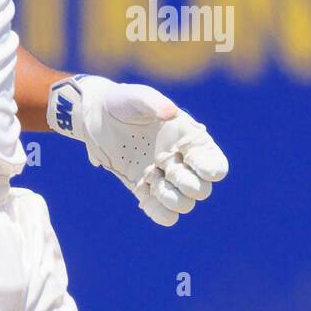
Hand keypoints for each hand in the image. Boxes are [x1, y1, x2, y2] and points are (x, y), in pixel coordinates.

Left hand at [47, 74, 228, 225]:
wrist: (95, 116)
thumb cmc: (122, 101)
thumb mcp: (137, 96)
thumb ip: (153, 102)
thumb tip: (171, 113)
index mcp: (188, 139)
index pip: (215, 164)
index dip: (211, 170)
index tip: (189, 160)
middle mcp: (180, 161)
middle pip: (201, 189)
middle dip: (189, 185)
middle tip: (168, 168)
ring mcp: (162, 177)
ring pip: (184, 204)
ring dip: (173, 200)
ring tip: (154, 182)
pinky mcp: (143, 188)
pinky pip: (162, 213)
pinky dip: (159, 212)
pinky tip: (145, 194)